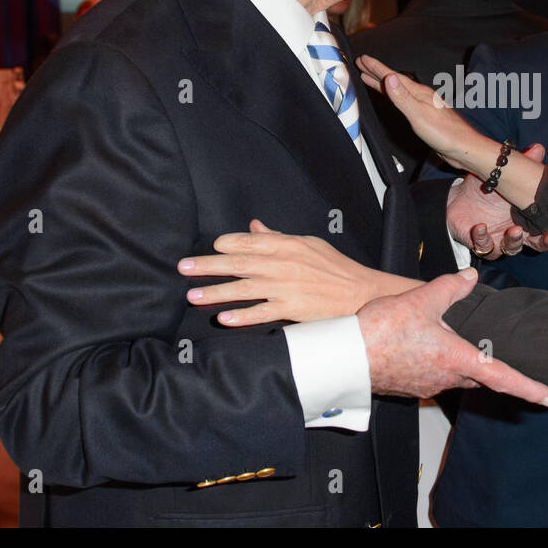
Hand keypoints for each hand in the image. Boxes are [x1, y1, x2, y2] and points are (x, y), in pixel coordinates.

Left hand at [179, 219, 415, 325]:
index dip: (228, 244)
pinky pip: (263, 312)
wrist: (362, 293)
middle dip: (209, 266)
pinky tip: (224, 319)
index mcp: (288, 245)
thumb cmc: (336, 268)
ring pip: (245, 288)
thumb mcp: (309, 244)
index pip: (251, 242)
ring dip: (217, 292)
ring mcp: (288, 287)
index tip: (210, 247)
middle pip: (240, 263)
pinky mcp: (294, 309)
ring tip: (193, 296)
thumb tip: (253, 227)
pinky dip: (243, 316)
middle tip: (184, 267)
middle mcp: (284, 264)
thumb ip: (279, 238)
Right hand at [356, 55, 487, 173]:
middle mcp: (420, 96)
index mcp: (418, 93)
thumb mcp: (419, 115)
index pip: (393, 77)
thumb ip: (403, 98)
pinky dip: (392, 96)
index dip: (376, 68)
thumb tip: (389, 79)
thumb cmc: (445, 134)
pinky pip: (403, 101)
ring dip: (383, 84)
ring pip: (398, 90)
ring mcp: (423, 105)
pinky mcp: (424, 116)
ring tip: (369, 78)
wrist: (464, 148)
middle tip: (361, 63)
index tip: (363, 59)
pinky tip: (392, 98)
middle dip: (377, 72)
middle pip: (394, 81)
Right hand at [358, 268, 547, 405]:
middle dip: (487, 365)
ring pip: (454, 374)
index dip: (530, 388)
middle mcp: (445, 378)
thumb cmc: (381, 332)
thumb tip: (471, 276)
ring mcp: (427, 385)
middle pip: (478, 375)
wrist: (344, 356)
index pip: (503, 378)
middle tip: (490, 350)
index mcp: (456, 359)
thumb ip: (450, 287)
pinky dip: (434, 361)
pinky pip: (432, 374)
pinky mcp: (410, 385)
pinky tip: (419, 344)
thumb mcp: (422, 299)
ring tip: (443, 335)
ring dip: (456, 359)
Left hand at [446, 144, 547, 270]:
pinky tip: (480, 227)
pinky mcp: (482, 244)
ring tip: (514, 230)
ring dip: (515, 240)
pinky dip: (483, 237)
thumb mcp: (505, 172)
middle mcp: (520, 232)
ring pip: (513, 248)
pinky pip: (485, 246)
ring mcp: (501, 240)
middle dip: (547, 242)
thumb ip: (524, 163)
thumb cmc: (487, 186)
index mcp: (531, 217)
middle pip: (539, 244)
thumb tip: (538, 148)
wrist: (457, 197)